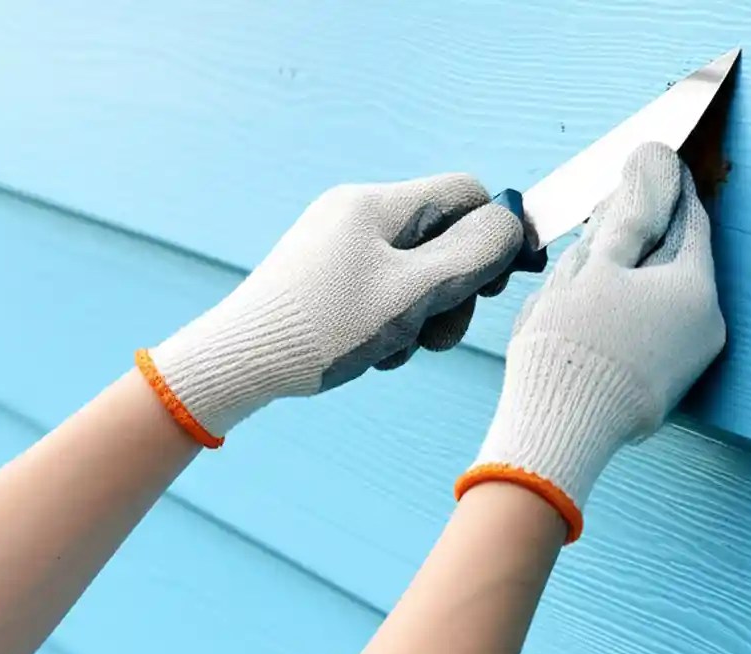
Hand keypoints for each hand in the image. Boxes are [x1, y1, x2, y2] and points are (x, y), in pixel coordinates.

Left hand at [137, 174, 522, 445]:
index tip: (496, 283)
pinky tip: (372, 353)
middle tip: (440, 334)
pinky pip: (383, 289)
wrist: (239, 362)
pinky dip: (391, 322)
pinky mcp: (326, 275)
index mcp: (377, 204)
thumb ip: (471, 256)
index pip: (465, 194)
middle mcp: (357, 213)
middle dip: (453, 290)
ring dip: (422, 315)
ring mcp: (340, 244)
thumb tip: (511, 225)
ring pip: (415, 271)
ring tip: (396, 350)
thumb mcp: (412, 294)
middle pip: (441, 237)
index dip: (493, 234)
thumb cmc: (324, 327)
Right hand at [456, 143, 725, 541]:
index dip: (668, 187)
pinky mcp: (665, 385)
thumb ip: (629, 210)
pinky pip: (654, 329)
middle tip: (608, 210)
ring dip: (635, 271)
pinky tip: (595, 304)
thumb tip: (654, 160)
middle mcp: (707, 324)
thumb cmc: (574, 343)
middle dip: (646, 231)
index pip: (691, 218)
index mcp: (696, 287)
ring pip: (664, 295)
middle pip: (679, 258)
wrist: (560, 429)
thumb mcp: (596, 263)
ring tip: (592, 259)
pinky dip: (631, 307)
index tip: (649, 164)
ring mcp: (689, 360)